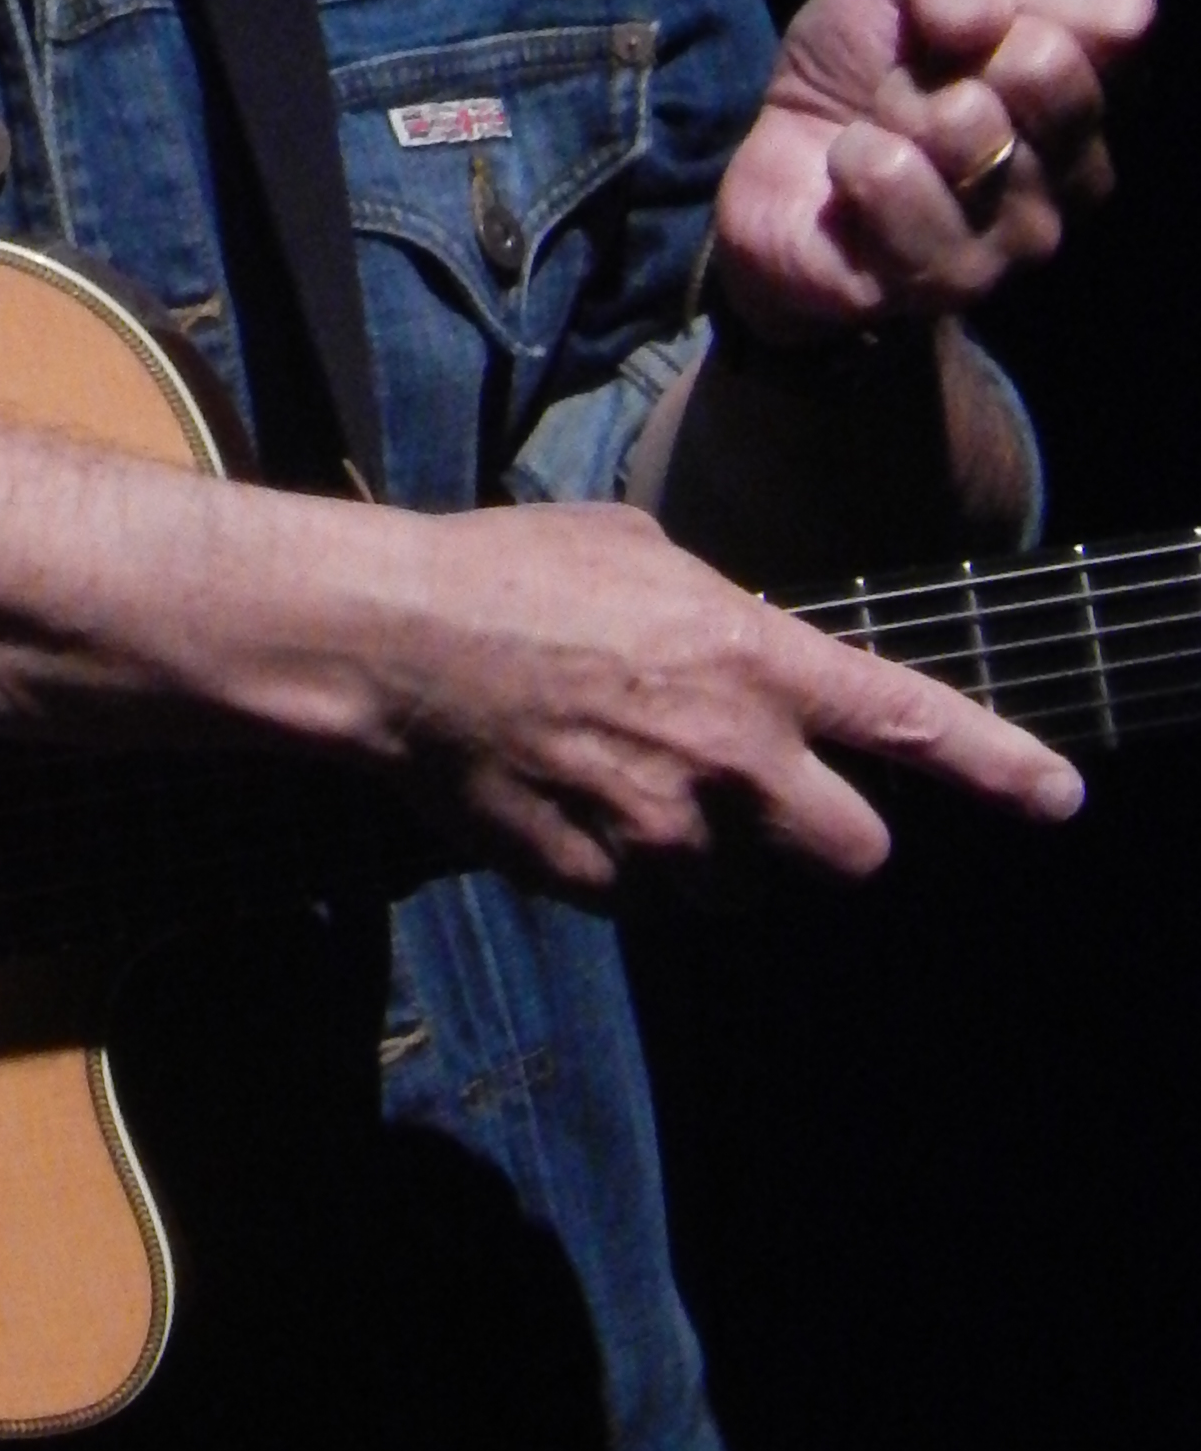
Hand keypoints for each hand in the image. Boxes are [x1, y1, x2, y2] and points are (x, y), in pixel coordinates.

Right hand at [314, 492, 1084, 892]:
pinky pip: (651, 898)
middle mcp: (733, 759)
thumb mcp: (639, 551)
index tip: (1057, 797)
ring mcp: (665, 831)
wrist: (393, 642)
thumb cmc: (509, 570)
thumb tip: (735, 637)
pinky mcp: (596, 880)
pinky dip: (632, 868)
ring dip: (719, 853)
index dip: (1000, 767)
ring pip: (746, 887)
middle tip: (772, 796)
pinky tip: (578, 804)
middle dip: (826, 832)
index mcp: (756, 660)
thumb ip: (718, 611)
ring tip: (642, 786)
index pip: (911, 723)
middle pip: (853, 853)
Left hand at [710, 0, 1154, 341]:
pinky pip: (907, 201)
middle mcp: (1072, 175)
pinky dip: (861, 164)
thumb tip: (985, 15)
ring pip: (972, 136)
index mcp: (1083, 90)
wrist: (774, 164)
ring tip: (876, 128)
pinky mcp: (937, 285)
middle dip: (949, 54)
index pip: (1115, 15)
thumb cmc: (860, 73)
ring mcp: (1014, 241)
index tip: (964, 16)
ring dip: (897, 111)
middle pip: (1043, 66)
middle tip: (910, 82)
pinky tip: (852, 167)